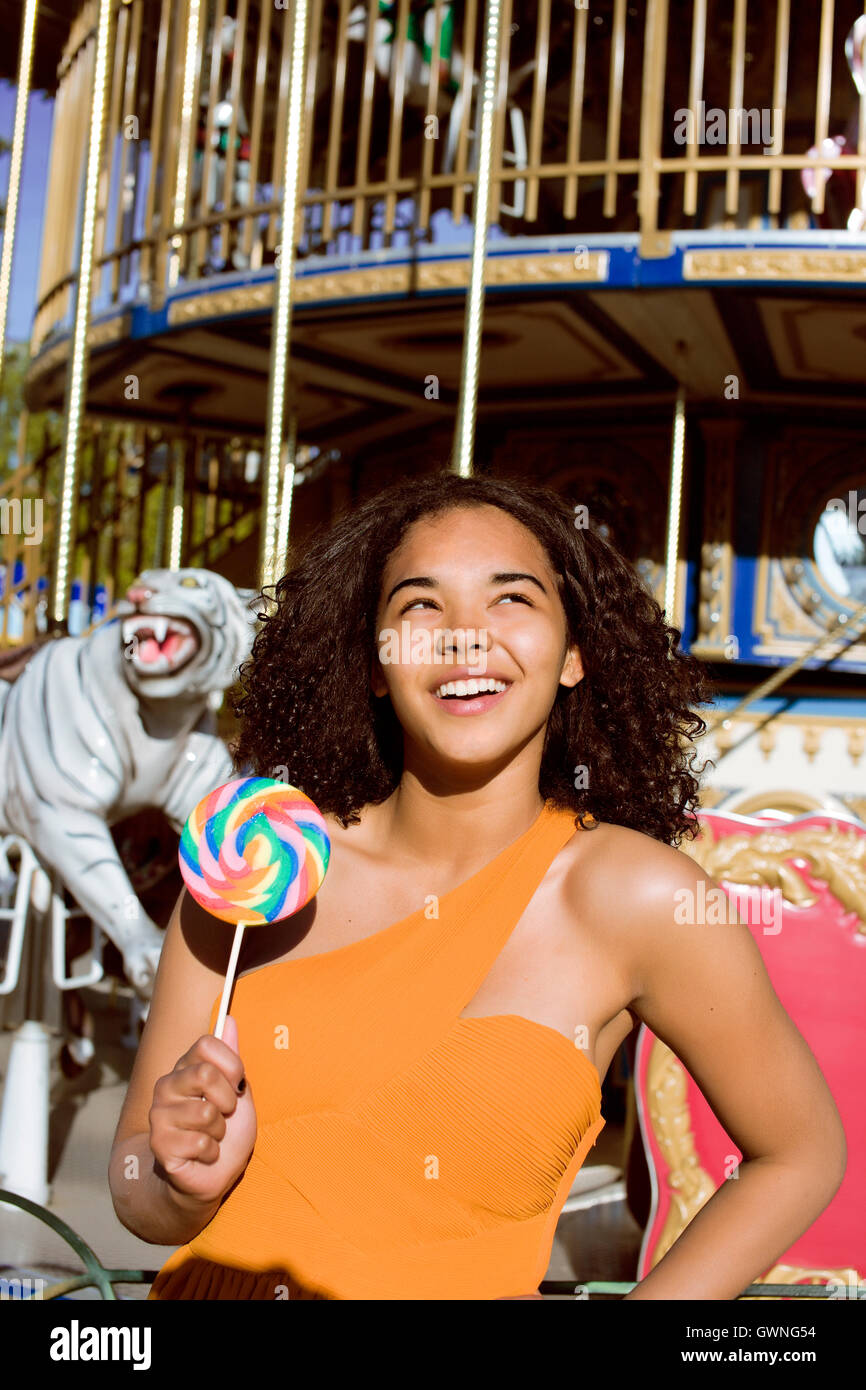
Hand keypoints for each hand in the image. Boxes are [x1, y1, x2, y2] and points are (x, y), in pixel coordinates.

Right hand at [148, 1016, 255, 1205]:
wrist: (209, 1176)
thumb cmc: (225, 1131)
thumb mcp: (237, 1092)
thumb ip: (232, 1058)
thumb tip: (229, 1018)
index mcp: (185, 1068)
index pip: (207, 1044)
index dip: (231, 1064)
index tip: (235, 1084)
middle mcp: (167, 1086)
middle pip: (205, 1074)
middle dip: (228, 1100)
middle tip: (225, 1114)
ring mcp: (159, 1115)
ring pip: (205, 1113)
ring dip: (220, 1132)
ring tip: (212, 1137)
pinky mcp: (159, 1144)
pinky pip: (200, 1143)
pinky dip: (212, 1153)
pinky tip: (203, 1155)